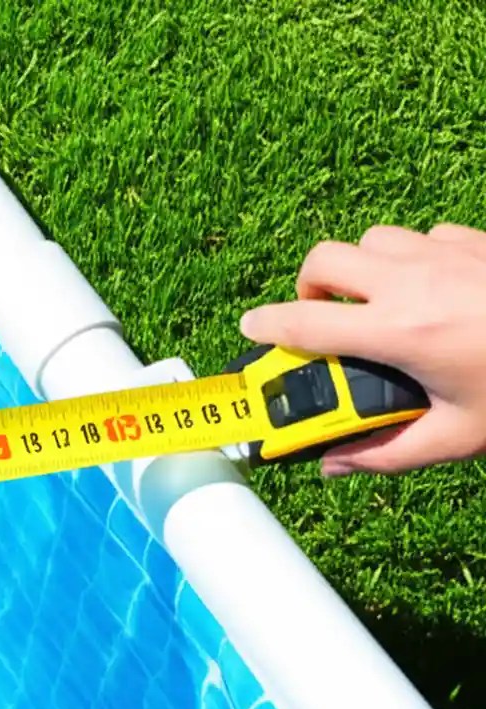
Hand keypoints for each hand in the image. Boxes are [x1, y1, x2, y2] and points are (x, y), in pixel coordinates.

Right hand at [238, 223, 485, 475]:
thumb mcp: (460, 435)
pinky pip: (423, 238)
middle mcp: (414, 284)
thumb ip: (388, 452)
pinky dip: (412, 260)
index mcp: (401, 334)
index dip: (266, 326)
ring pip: (371, 242)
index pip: (306, 325)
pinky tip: (436, 291)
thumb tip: (335, 465)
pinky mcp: (477, 241)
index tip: (249, 329)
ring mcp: (446, 254)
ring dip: (361, 270)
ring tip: (381, 304)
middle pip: (323, 261)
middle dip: (309, 287)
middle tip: (324, 319)